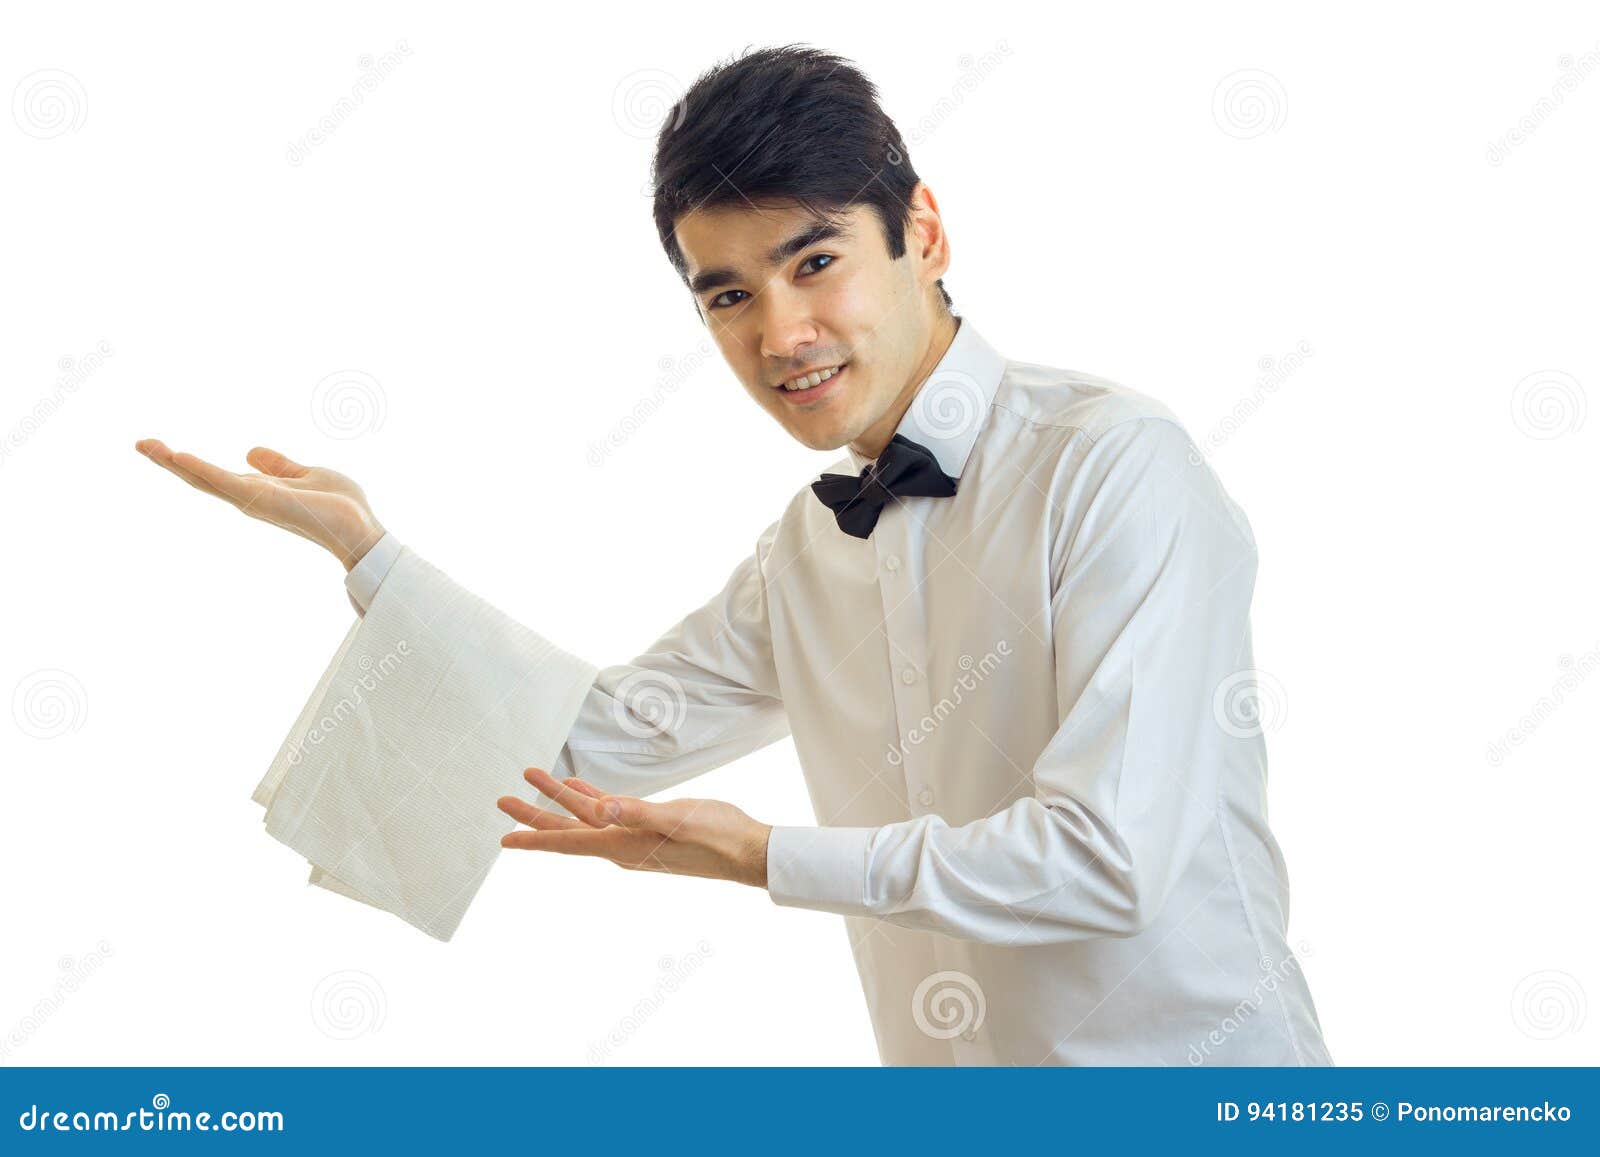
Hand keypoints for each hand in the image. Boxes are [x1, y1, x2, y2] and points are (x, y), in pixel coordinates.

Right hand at [135, 439, 385, 570]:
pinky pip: (226, 484)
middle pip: (201, 479)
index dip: (187, 462)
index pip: (214, 475)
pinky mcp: (263, 501)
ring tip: (147, 446)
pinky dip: (203, 470)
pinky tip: (180, 458)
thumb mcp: (305, 474)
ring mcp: (254, 501)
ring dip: (175, 464)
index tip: (158, 447)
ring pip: (206, 480)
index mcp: (258, 490)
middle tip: (139, 443)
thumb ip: (278, 466)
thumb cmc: (340, 507)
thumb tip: (250, 452)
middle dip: (169, 462)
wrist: (361, 527)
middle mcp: (250, 498)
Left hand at [498, 767, 772, 888]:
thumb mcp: (675, 820)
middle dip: (534, 813)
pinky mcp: (648, 826)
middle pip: (567, 830)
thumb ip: (636, 813)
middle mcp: (620, 845)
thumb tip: (599, 810)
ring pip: (585, 818)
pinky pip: (609, 813)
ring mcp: (633, 837)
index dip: (533, 838)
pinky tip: (580, 790)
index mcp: (621, 845)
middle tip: (503, 800)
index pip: (567, 842)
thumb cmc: (716, 837)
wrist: (746, 851)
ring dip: (559, 799)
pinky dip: (590, 799)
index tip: (503, 838)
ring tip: (534, 778)